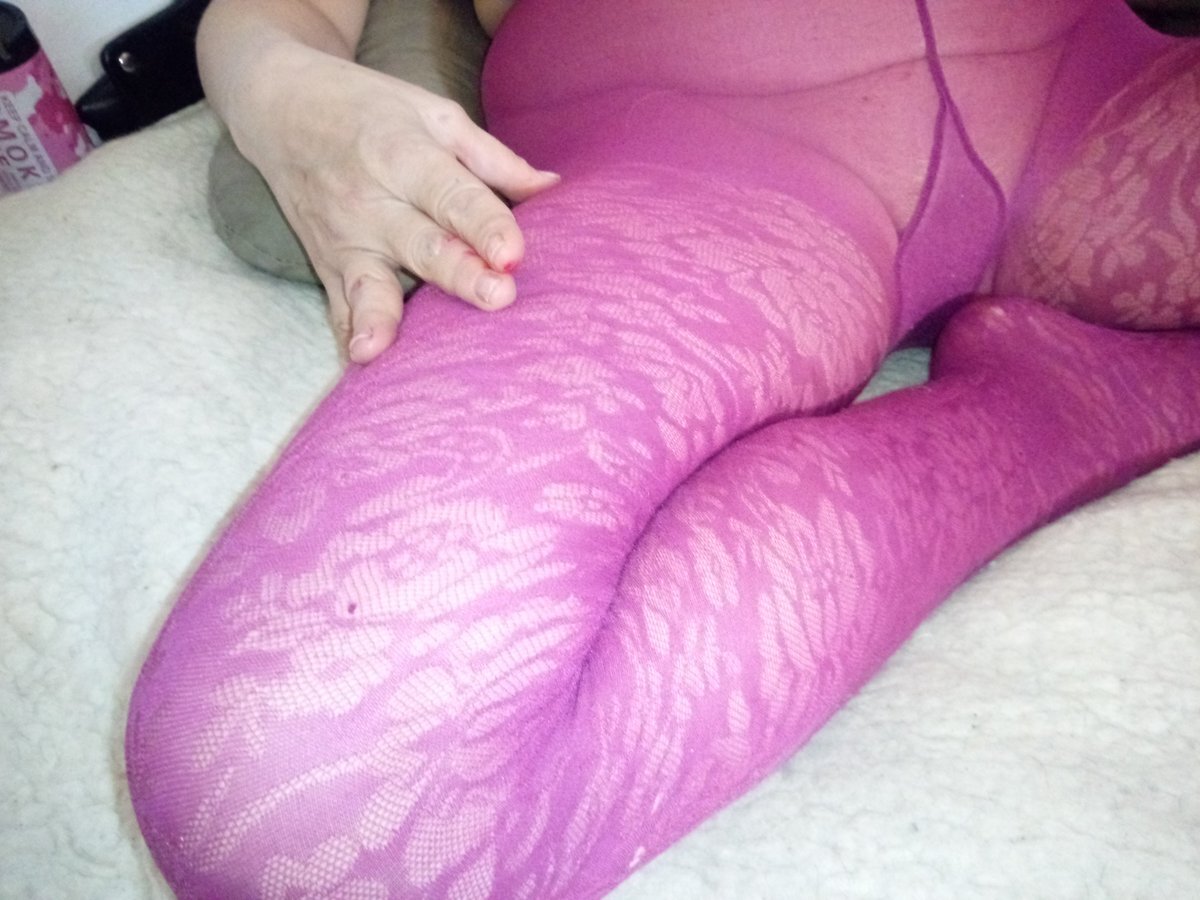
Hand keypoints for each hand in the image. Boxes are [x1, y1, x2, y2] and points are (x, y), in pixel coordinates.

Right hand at [234, 46, 557, 363]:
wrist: (280, 106)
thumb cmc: (370, 111)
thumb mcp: (434, 115)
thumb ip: (493, 159)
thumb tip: (554, 189)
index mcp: (403, 155)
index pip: (452, 194)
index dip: (484, 224)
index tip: (514, 253)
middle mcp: (370, 202)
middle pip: (421, 244)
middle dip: (457, 272)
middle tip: (497, 296)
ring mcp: (344, 241)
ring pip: (370, 284)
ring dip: (381, 317)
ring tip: (384, 349)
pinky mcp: (326, 268)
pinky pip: (338, 310)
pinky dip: (347, 338)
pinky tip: (357, 367)